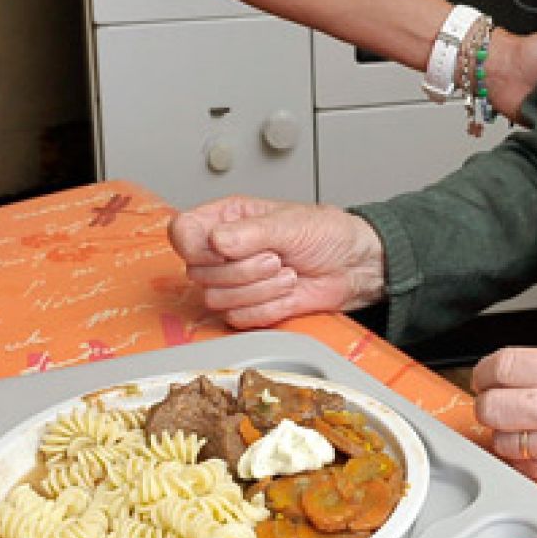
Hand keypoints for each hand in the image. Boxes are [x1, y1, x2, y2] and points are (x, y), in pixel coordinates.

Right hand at [168, 197, 385, 328]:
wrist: (354, 267)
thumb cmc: (327, 234)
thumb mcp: (290, 224)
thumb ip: (251, 232)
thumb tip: (217, 241)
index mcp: (227, 219)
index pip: (182, 231)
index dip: (195, 245)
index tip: (224, 248)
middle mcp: (224, 251)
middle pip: (197, 272)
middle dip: (243, 269)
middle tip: (275, 258)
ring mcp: (235, 282)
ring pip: (216, 299)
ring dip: (259, 289)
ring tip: (286, 273)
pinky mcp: (249, 308)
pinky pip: (239, 319)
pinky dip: (269, 307)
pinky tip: (288, 292)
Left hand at [471, 344, 536, 497]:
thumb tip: (525, 370)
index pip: (504, 366)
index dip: (486, 371)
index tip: (487, 374)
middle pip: (493, 408)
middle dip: (487, 402)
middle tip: (494, 399)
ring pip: (505, 444)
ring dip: (503, 435)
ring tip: (517, 426)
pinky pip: (530, 472)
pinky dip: (522, 462)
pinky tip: (534, 450)